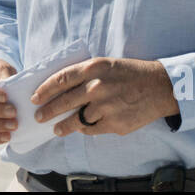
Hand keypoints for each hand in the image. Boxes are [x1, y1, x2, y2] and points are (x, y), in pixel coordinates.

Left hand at [31, 57, 178, 136]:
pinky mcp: (114, 124)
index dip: (44, 90)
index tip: (35, 98)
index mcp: (93, 69)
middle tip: (39, 116)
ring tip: (57, 129)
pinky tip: (81, 128)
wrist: (160, 88)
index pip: (60, 80)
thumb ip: (84, 74)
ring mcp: (105, 107)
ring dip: (64, 126)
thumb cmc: (130, 73)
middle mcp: (97, 87)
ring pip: (76, 120)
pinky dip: (85, 129)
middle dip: (48, 111)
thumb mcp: (106, 64)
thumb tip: (59, 87)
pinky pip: (91, 129)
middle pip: (63, 102)